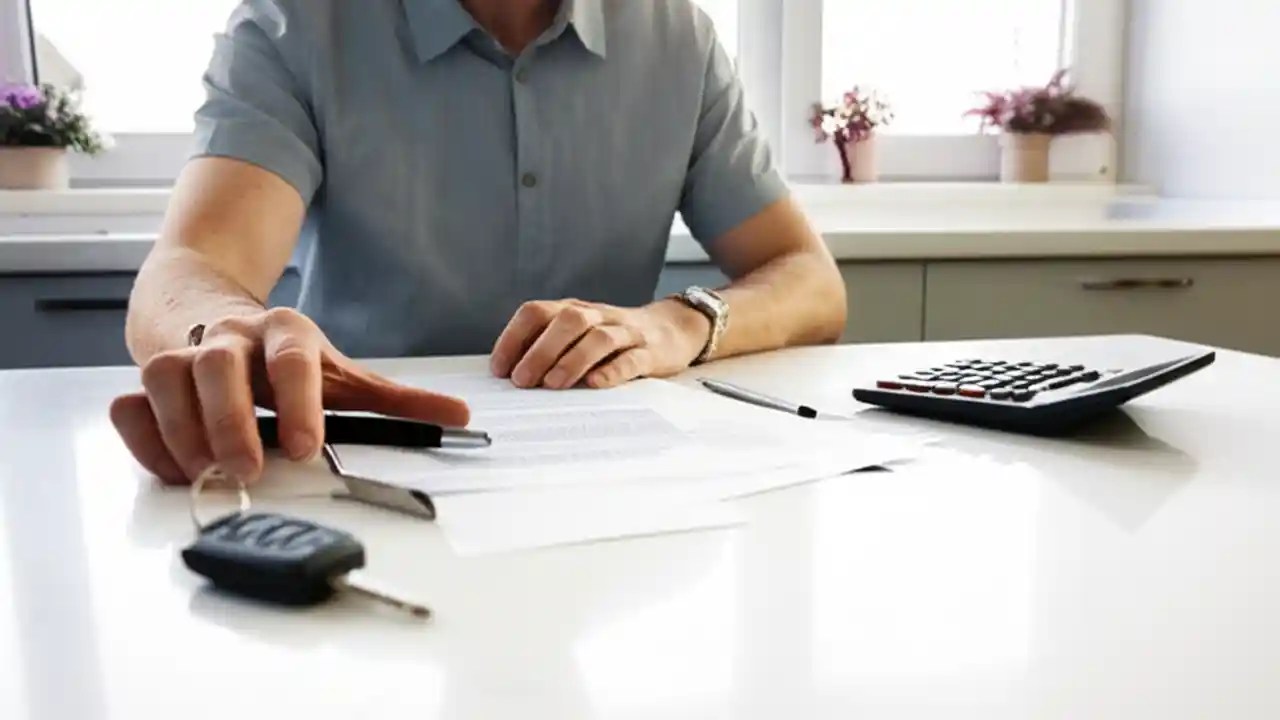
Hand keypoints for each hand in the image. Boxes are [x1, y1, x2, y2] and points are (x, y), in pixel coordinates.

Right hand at [109, 308, 469, 484]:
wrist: (212, 311)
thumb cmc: (286, 358)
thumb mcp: (343, 374)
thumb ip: (397, 400)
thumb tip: (461, 416)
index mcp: (287, 333)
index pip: (292, 360)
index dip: (298, 403)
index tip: (306, 448)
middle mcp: (231, 337)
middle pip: (220, 365)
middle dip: (232, 420)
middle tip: (250, 470)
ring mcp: (184, 352)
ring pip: (165, 375)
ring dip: (184, 429)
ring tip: (208, 473)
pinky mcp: (146, 375)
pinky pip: (130, 402)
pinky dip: (145, 437)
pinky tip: (175, 468)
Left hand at [490, 299, 710, 389]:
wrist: (674, 328)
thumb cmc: (614, 338)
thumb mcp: (580, 334)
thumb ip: (549, 346)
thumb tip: (508, 374)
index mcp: (574, 310)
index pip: (537, 312)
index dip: (514, 338)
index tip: (499, 368)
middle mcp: (598, 316)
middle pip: (568, 321)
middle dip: (541, 351)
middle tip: (522, 381)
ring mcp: (626, 332)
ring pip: (599, 338)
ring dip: (572, 360)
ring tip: (553, 384)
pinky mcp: (650, 353)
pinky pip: (631, 359)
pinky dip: (612, 371)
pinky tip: (595, 384)